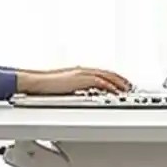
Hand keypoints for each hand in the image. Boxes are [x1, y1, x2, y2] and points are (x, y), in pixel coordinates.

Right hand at [16, 67, 131, 94]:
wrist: (36, 82)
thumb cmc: (46, 87)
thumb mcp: (64, 88)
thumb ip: (75, 90)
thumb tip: (81, 96)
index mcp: (79, 72)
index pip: (100, 73)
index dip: (113, 78)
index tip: (121, 83)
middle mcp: (82, 71)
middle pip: (106, 73)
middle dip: (120, 79)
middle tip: (129, 86)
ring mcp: (81, 74)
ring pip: (106, 76)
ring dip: (118, 82)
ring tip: (127, 89)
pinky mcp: (79, 79)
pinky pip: (99, 82)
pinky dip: (109, 86)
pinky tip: (116, 92)